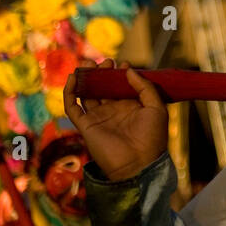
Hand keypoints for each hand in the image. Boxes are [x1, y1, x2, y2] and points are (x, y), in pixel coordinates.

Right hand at [63, 59, 168, 180]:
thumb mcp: (156, 108)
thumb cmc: (152, 137)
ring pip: (86, 93)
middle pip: (102, 86)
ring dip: (85, 78)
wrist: (139, 163)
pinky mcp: (85, 125)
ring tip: (89, 64)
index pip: (120, 85)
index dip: (120, 73)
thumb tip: (128, 69)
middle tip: (105, 62)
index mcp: (130, 106)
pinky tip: (73, 78)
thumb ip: (145, 87)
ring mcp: (98, 117)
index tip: (123, 64)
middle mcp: (112, 110)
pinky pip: (72, 107)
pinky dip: (69, 92)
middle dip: (101, 72)